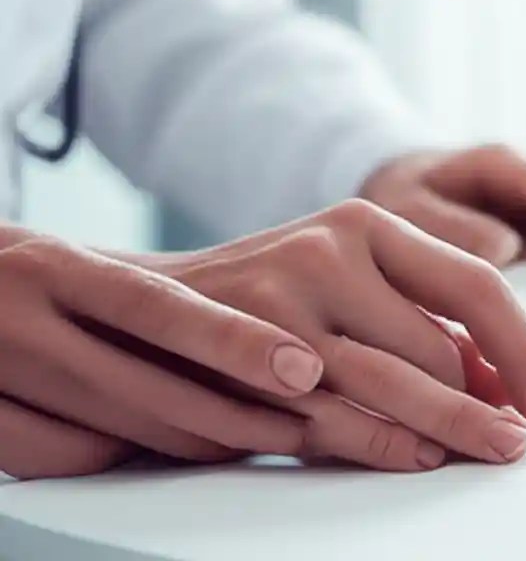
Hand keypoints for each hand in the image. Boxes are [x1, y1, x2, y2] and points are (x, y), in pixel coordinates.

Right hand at [0, 229, 324, 479]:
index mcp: (50, 267)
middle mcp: (15, 320)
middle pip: (145, 388)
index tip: (302, 367)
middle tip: (301, 425)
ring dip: (189, 442)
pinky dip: (117, 457)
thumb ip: (132, 292)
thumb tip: (253, 337)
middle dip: (237, 415)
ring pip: (112, 435)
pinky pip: (61, 460)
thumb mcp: (60, 261)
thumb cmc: (12, 279)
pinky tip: (155, 448)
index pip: (155, 308)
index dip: (234, 342)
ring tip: (249, 436)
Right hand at [135, 200, 525, 470]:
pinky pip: (336, 417)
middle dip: (486, 403)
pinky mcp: (245, 357)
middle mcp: (329, 252)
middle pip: (439, 348)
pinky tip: (420, 455)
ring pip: (396, 385)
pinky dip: (386, 443)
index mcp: (369, 224)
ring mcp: (283, 303)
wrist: (152, 308)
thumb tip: (506, 376)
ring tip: (493, 448)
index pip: (477, 286)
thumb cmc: (273, 297)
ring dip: (453, 429)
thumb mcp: (350, 279)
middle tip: (518, 439)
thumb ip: (420, 315)